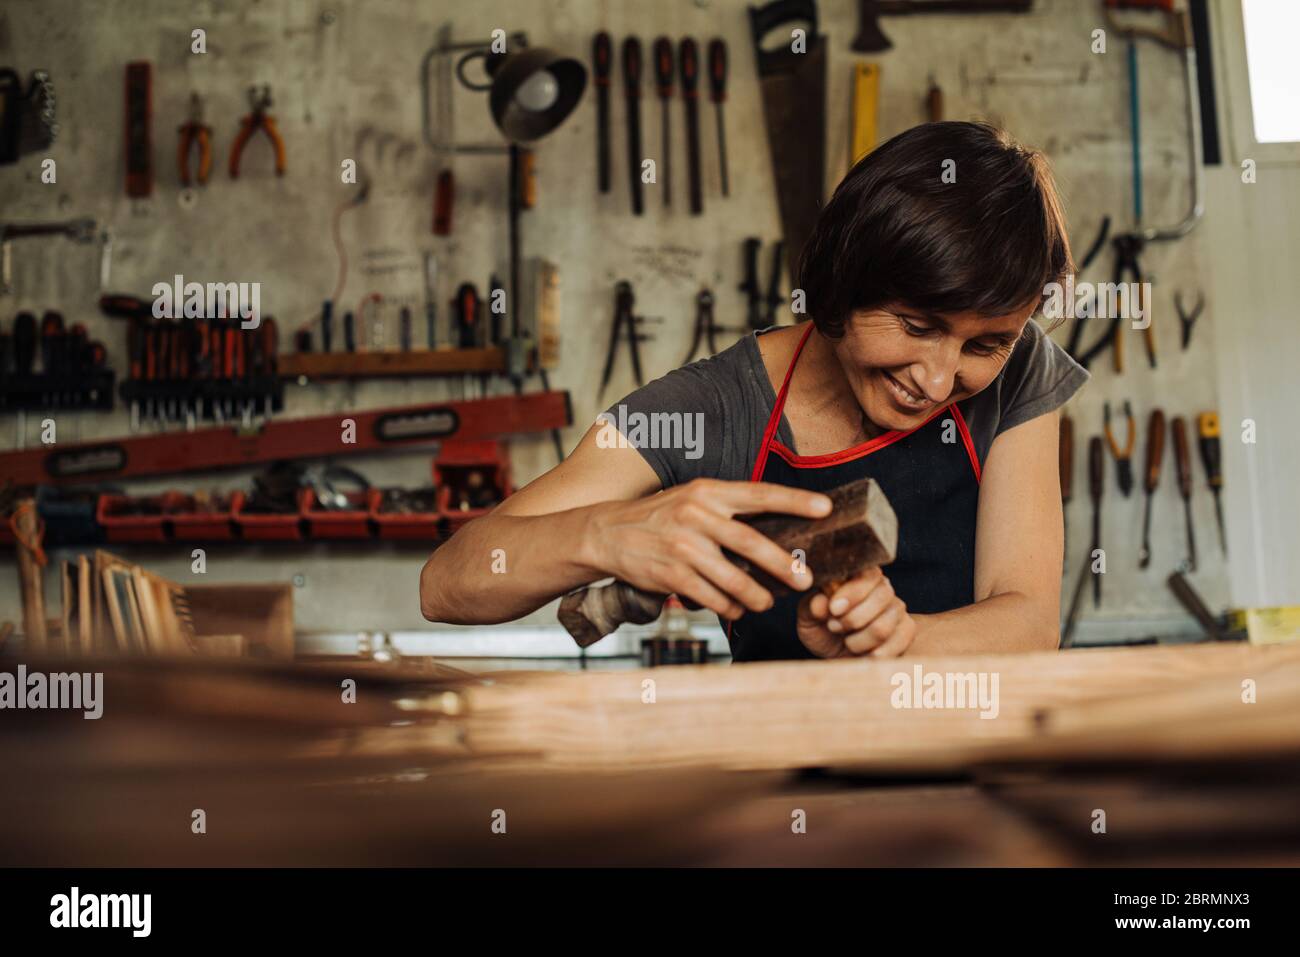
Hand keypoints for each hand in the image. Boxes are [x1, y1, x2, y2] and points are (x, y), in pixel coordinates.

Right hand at [589, 478, 831, 620]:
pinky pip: (711, 597)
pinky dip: (728, 606)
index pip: (759, 494)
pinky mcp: (671, 574)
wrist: (608, 533)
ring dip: (757, 595)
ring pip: (734, 578)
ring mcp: (683, 546)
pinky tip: (735, 608)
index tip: (825, 507)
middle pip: (752, 542)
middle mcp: (697, 516)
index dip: (795, 500)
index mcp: (709, 492)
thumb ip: (729, 508)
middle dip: (784, 565)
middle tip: (806, 580)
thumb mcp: (693, 498)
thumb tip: (777, 525)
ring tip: (769, 602)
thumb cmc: (662, 516)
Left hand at [796, 567, 915, 657]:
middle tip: (834, 627)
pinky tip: (863, 653)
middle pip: (882, 597)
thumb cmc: (822, 630)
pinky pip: (896, 644)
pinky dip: (873, 654)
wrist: (838, 655)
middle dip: (852, 619)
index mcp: (859, 576)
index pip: (868, 574)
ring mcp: (897, 609)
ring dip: (858, 641)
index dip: (853, 592)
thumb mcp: (808, 619)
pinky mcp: (907, 630)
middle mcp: (883, 588)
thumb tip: (820, 602)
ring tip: (847, 641)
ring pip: (883, 626)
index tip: (833, 609)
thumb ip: (811, 608)